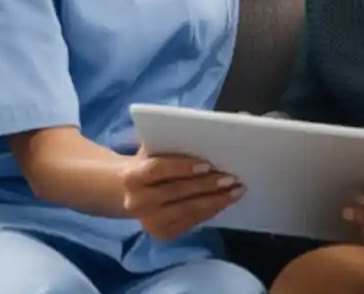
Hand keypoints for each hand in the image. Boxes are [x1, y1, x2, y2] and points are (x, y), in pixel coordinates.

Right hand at [121, 147, 244, 241]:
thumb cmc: (147, 163)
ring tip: (236, 191)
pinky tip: (224, 202)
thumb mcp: (151, 149)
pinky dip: (210, 211)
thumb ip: (171, 140)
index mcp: (133, 177)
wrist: (127, 192)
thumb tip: (211, 128)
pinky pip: (191, 222)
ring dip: (215, 201)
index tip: (207, 164)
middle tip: (231, 178)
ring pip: (187, 210)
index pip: (158, 170)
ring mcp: (150, 222)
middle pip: (177, 192)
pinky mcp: (162, 234)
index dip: (182, 167)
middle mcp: (138, 203)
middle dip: (206, 186)